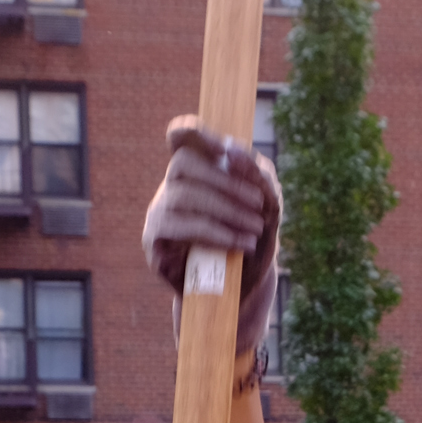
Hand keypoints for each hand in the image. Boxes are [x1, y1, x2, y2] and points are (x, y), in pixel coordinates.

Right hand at [142, 117, 281, 356]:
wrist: (244, 291)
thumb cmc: (253, 241)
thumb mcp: (267, 206)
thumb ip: (258, 174)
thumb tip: (233, 150)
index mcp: (197, 171)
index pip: (181, 136)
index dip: (194, 131)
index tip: (224, 148)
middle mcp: (172, 188)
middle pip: (184, 162)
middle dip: (225, 182)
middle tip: (257, 204)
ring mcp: (159, 213)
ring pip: (182, 194)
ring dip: (225, 210)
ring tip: (254, 230)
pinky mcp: (155, 242)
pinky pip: (178, 226)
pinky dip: (214, 232)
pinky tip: (239, 244)